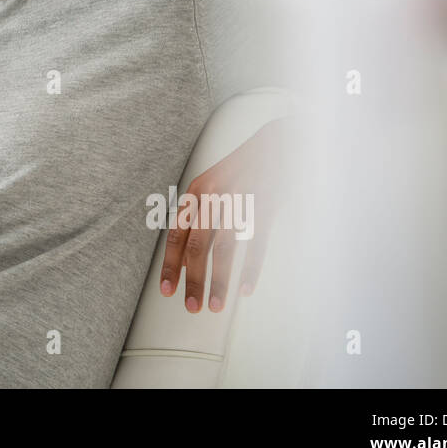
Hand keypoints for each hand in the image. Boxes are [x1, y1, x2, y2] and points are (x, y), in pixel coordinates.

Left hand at [158, 117, 292, 313]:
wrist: (279, 141)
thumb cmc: (245, 167)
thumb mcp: (215, 183)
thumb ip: (202, 214)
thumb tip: (188, 253)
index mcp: (196, 192)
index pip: (177, 235)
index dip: (171, 264)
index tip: (167, 290)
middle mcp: (213, 197)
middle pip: (198, 246)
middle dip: (193, 280)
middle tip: (192, 306)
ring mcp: (238, 200)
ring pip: (223, 248)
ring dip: (219, 280)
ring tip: (216, 304)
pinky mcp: (264, 205)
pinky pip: (255, 242)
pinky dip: (250, 268)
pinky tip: (246, 288)